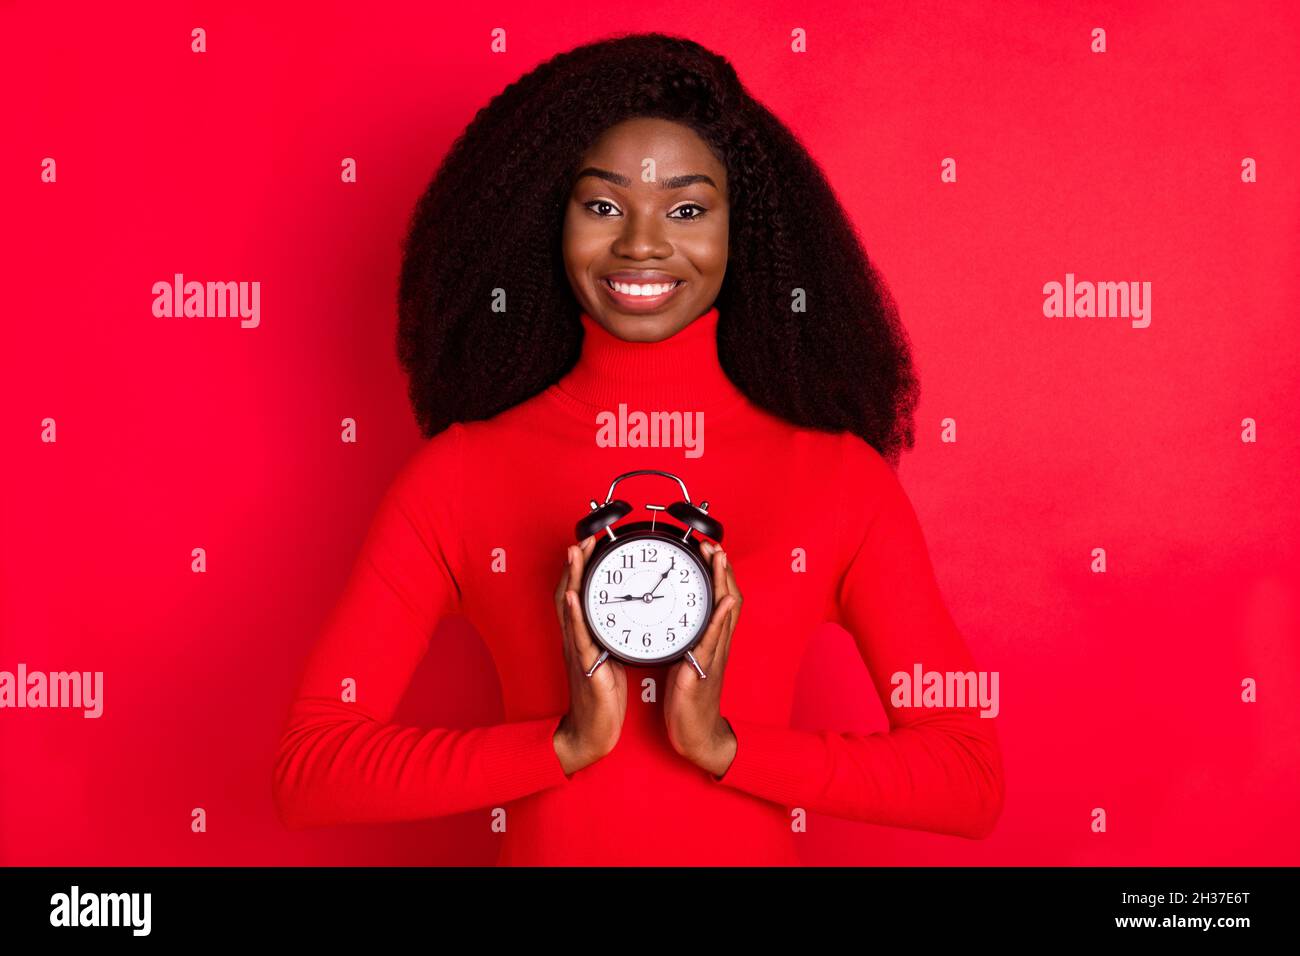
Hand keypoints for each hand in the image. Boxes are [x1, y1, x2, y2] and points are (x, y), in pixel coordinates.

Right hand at [553, 534, 627, 774]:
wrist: (593, 731)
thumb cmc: (603, 696)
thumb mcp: (609, 656)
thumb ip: (610, 633)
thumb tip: (623, 612)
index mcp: (585, 635)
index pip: (580, 594)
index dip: (582, 568)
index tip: (589, 544)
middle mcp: (577, 638)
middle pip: (570, 592)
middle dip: (576, 564)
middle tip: (582, 538)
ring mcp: (578, 650)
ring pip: (571, 608)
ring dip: (571, 578)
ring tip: (575, 552)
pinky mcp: (586, 665)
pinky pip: (578, 636)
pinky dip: (573, 614)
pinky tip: (572, 596)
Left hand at [662, 540, 740, 777]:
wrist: (696, 734)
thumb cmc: (687, 699)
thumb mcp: (685, 659)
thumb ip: (685, 635)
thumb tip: (675, 614)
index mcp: (707, 640)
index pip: (716, 599)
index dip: (716, 574)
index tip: (709, 550)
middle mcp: (714, 644)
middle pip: (725, 598)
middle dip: (721, 570)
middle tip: (714, 544)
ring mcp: (712, 655)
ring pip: (722, 612)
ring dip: (722, 583)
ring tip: (719, 558)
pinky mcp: (703, 670)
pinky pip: (713, 640)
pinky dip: (719, 619)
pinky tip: (723, 602)